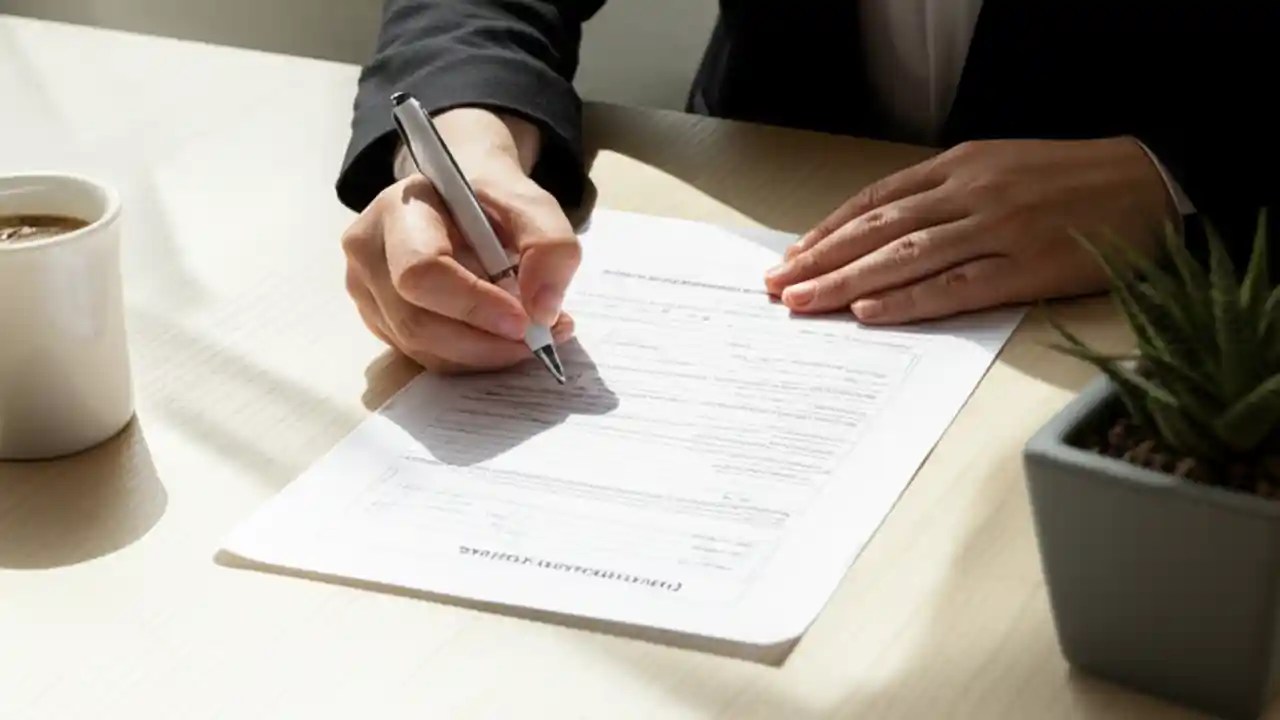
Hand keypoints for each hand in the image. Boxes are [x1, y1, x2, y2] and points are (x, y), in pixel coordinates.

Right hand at [341, 109, 578, 372]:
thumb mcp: (532, 206)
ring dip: (484, 355)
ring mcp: (366, 292)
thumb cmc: (490, 201)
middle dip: (485, 342)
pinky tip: (502, 339)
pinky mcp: (379, 322)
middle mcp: (369, 252)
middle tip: (539, 339)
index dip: (473, 305)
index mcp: (400, 211)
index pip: (422, 271)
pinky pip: (424, 357)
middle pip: (418, 323)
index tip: (523, 321)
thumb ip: (549, 247)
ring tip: (531, 337)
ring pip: (422, 349)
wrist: (458, 201)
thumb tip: (542, 311)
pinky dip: (471, 358)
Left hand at [764, 137, 1177, 323]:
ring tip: (805, 303)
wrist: (1153, 184)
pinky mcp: (1027, 266)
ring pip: (906, 258)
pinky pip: (956, 286)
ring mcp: (999, 229)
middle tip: (779, 287)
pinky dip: (909, 299)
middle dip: (821, 260)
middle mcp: (972, 193)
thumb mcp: (1002, 168)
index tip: (792, 258)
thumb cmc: (1073, 181)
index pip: (876, 202)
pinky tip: (871, 311)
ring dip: (847, 282)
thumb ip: (947, 195)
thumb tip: (887, 230)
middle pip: (878, 230)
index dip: (828, 231)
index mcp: (962, 167)